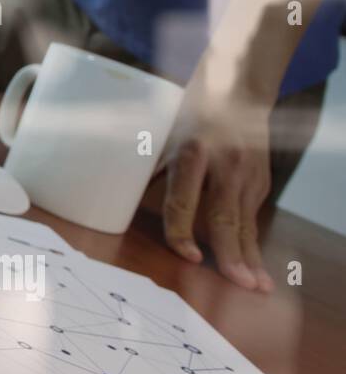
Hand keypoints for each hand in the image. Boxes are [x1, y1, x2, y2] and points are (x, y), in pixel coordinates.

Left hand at [161, 74, 275, 292]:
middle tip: (238, 283)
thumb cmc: (188, 112)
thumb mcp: (162, 135)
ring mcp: (246, 173)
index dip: (183, 232)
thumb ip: (148, 169)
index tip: (191, 257)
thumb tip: (114, 197)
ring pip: (246, 223)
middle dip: (231, 254)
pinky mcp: (260, 179)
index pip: (183, 202)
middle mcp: (222, 165)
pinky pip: (252, 218)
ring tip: (257, 286)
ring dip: (251, 257)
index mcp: (190, 153)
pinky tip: (256, 266)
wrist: (237, 87)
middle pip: (224, 217)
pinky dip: (253, 243)